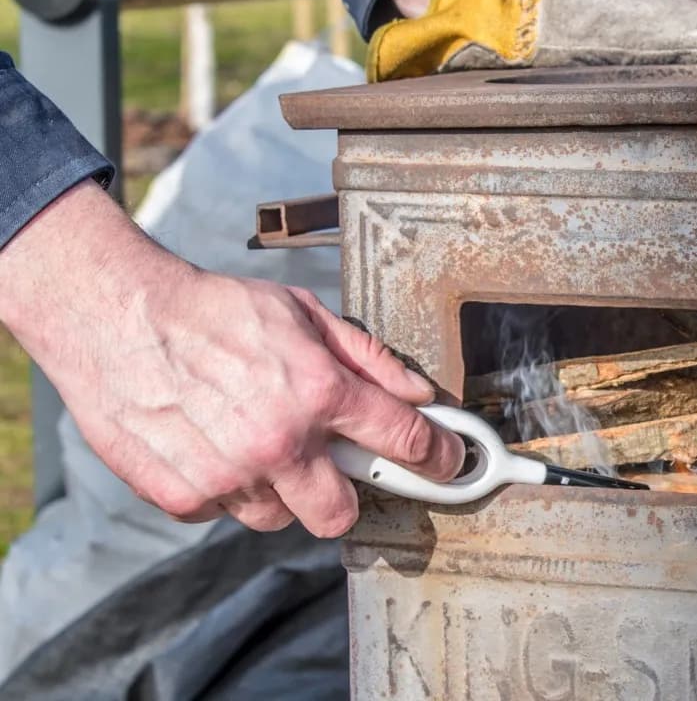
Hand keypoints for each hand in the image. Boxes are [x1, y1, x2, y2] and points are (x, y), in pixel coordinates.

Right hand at [0, 181, 463, 536]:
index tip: (449, 463)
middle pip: (339, 515)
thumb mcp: (302, 313)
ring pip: (279, 517)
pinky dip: (227, 486)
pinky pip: (225, 512)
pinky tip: (212, 441)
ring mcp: (227, 475)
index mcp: (316, 391)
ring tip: (254, 438)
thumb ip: (366, 357)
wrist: (116, 314)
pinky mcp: (181, 495)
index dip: (438, 455)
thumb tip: (416, 393)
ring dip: (278, 489)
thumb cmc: (212, 308)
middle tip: (331, 464)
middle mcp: (277, 442)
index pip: (403, 441)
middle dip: (344, 495)